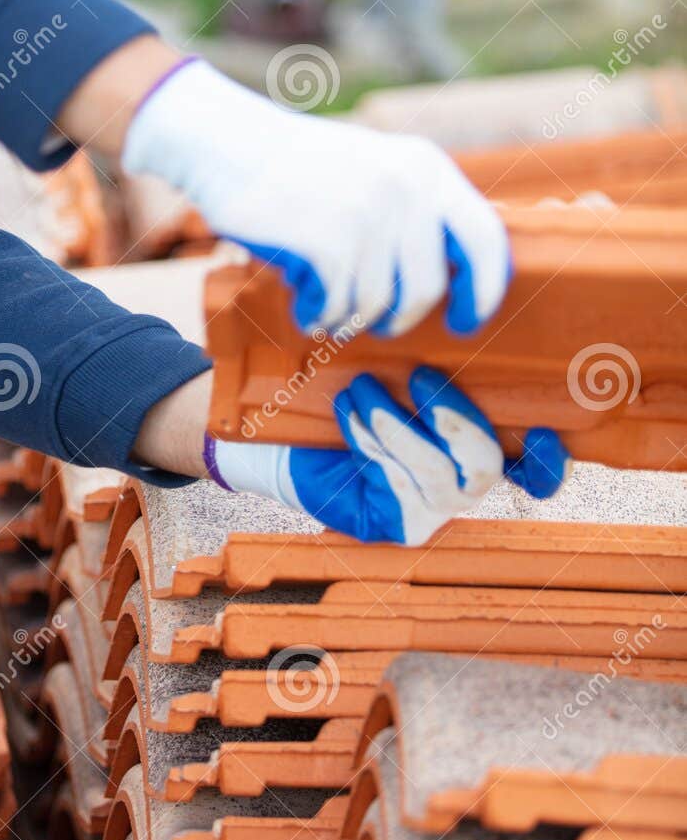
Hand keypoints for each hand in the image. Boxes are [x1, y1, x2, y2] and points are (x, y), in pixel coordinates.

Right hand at [122, 58, 510, 336]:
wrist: (228, 143)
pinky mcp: (327, 242)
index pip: (486, 238)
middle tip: (383, 324)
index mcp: (426, 167)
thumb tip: (454, 275)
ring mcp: (367, 215)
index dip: (485, 288)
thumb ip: (417, 208)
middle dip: (404, 317)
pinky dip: (319, 315)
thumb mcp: (375, 166)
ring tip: (327, 306)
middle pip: (428, 286)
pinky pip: (337, 306)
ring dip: (349, 317)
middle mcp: (405, 188)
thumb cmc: (300, 166)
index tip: (467, 319)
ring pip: (377, 303)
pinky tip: (304, 304)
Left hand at [206, 368, 569, 545]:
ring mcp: (434, 510)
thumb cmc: (358, 399)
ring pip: (432, 470)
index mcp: (480, 449)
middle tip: (420, 376)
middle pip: (486, 464)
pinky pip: (392, 480)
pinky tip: (347, 408)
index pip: (536, 471)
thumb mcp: (399, 379)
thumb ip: (437, 365)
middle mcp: (466, 485)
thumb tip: (459, 315)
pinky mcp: (397, 524)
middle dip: (455, 418)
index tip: (541, 432)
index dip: (547, 461)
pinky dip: (368, 438)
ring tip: (362, 386)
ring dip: (395, 424)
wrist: (293, 438)